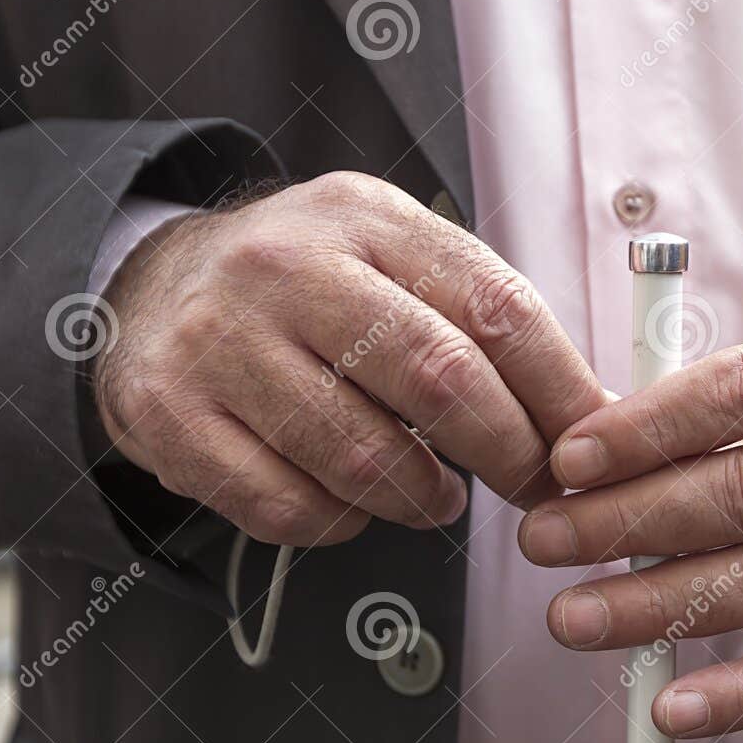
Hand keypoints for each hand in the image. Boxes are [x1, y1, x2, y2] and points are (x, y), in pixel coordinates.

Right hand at [94, 172, 604, 544]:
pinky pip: (290, 508)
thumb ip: (479, 318)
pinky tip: (350, 502)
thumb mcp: (388, 258)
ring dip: (422, 500)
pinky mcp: (174, 418)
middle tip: (529, 486)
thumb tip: (588, 414)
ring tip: (432, 495)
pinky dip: (341, 524)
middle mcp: (286, 269)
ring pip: (365, 461)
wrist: (152, 292)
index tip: (590, 444)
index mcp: (362, 218)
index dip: (560, 392)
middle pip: (441, 380)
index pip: (495, 306)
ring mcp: (222, 345)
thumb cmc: (303, 289)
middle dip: (507, 454)